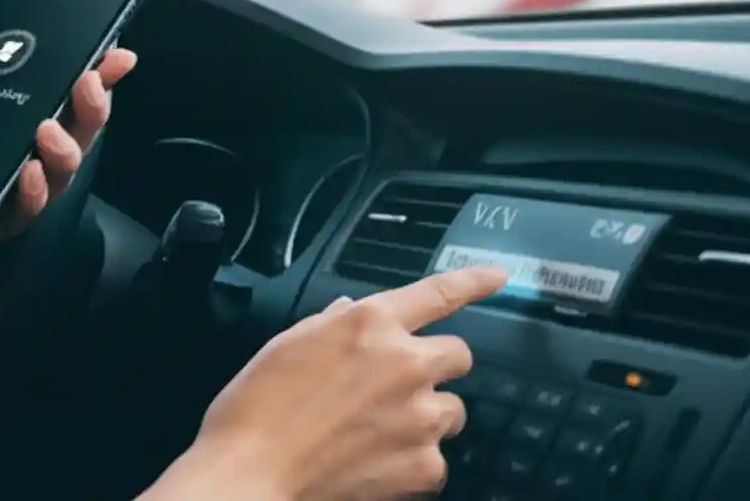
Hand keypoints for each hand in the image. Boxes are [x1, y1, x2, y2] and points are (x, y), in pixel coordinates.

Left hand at [0, 0, 135, 262]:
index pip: (46, 87)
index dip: (89, 72)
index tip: (114, 50)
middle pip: (67, 131)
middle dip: (94, 105)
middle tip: (90, 78)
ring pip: (53, 176)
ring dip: (69, 149)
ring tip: (52, 124)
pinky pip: (14, 217)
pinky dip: (30, 195)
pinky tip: (25, 168)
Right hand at [143, 266, 508, 500]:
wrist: (251, 472)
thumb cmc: (257, 406)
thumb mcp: (290, 343)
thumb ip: (332, 323)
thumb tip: (350, 312)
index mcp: (371, 322)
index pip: (439, 293)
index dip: (474, 281)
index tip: (499, 276)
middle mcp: (406, 361)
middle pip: (459, 355)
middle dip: (436, 367)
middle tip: (403, 387)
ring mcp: (420, 415)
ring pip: (453, 409)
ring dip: (429, 416)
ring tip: (383, 433)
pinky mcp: (424, 463)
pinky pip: (438, 459)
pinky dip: (415, 464)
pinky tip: (378, 466)